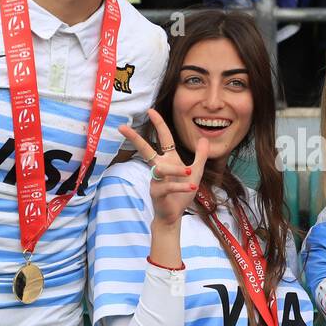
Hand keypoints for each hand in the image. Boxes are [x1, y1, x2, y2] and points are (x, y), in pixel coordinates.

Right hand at [117, 108, 207, 226]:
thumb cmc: (181, 193)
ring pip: (161, 168)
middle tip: (122, 127)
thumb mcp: (195, 172)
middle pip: (144, 149)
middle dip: (133, 138)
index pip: (163, 138)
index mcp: (168, 160)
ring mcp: (155, 180)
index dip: (158, 124)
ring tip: (189, 174)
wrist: (174, 214)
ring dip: (176, 170)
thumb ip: (200, 156)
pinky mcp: (156, 192)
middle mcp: (158, 167)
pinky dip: (180, 185)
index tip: (150, 110)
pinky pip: (167, 185)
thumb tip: (204, 138)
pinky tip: (191, 187)